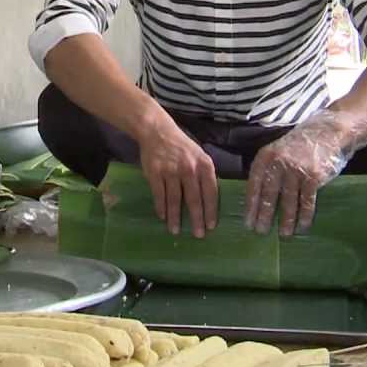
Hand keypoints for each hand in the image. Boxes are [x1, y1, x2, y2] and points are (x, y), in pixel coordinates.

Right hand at [136, 114, 217, 237]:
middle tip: (198, 235)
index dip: (211, 210)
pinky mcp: (155, 173)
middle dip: (197, 218)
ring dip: (175, 217)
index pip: (210, 191)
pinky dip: (161, 207)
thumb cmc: (182, 147)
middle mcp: (189, 168)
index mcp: (204, 164)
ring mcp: (171, 171)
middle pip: (194, 198)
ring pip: (174, 199)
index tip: (211, 226)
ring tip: (176, 230)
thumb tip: (209, 201)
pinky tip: (162, 217)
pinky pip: (159, 194)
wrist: (157, 132)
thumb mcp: (199, 156)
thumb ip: (204, 175)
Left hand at [245, 110, 366, 235]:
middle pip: (269, 194)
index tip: (248, 222)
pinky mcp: (314, 176)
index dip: (251, 205)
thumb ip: (268, 169)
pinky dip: (305, 216)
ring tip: (284, 234)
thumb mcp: (278, 151)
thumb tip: (257, 198)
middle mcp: (279, 162)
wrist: (328, 132)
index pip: (254, 184)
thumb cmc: (300, 145)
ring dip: (286, 220)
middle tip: (261, 232)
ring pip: (288, 200)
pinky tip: (302, 226)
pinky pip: (307, 201)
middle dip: (264, 216)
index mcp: (266, 156)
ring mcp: (297, 169)